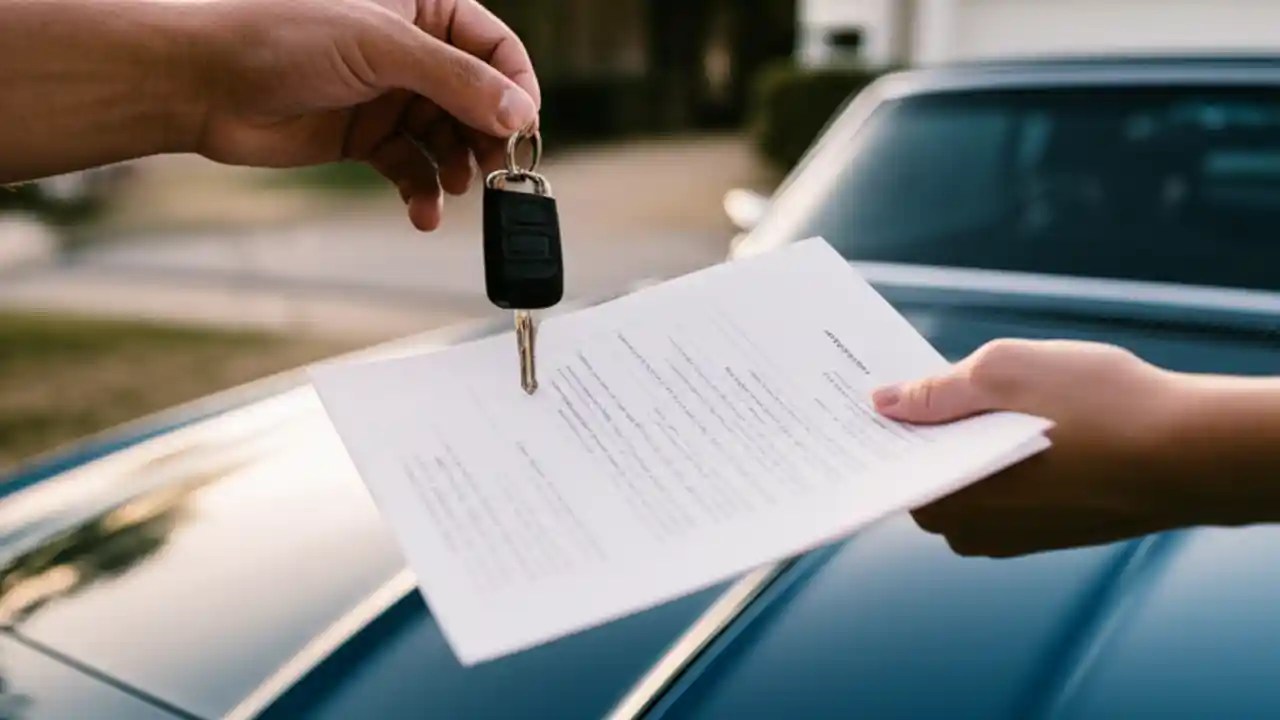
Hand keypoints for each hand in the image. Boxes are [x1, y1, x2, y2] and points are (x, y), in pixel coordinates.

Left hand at [192, 0, 539, 229]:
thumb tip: (520, 112)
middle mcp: (412, 51)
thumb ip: (456, 79)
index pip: (494, 46)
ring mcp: (390, 96)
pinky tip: (424, 212)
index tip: (523, 128)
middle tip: (497, 170)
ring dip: (460, 167)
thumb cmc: (279, 38)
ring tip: (458, 188)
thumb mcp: (380, 48)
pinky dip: (423, 191)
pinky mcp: (367, 137)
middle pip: (478, 98)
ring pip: (449, 137)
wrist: (201, 82)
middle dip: (489, 136)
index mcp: (422, 6)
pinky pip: (414, 167)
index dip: (515, 87)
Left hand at [871, 340, 1202, 556]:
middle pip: (923, 474)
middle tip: (924, 382)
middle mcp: (971, 531)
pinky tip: (1019, 427)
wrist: (1189, 453)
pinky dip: (1000, 462)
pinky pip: (1003, 495)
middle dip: (922, 432)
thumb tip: (885, 402)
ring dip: (964, 445)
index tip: (873, 390)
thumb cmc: (1098, 406)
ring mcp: (1010, 538)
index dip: (885, 423)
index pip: (890, 464)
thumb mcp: (1001, 371)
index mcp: (947, 499)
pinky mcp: (1047, 533)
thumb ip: (935, 391)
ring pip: (965, 484)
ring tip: (979, 398)